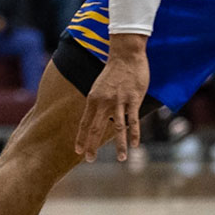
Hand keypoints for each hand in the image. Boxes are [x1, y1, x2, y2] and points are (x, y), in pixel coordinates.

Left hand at [76, 35, 147, 162]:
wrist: (126, 55)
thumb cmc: (114, 71)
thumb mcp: (99, 87)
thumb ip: (98, 102)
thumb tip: (98, 117)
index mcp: (93, 99)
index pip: (84, 122)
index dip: (81, 137)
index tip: (78, 151)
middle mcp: (103, 102)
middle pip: (96, 128)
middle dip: (92, 145)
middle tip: (90, 160)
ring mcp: (119, 101)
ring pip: (117, 127)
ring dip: (119, 145)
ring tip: (121, 159)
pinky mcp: (133, 99)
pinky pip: (133, 119)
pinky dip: (134, 133)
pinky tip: (135, 145)